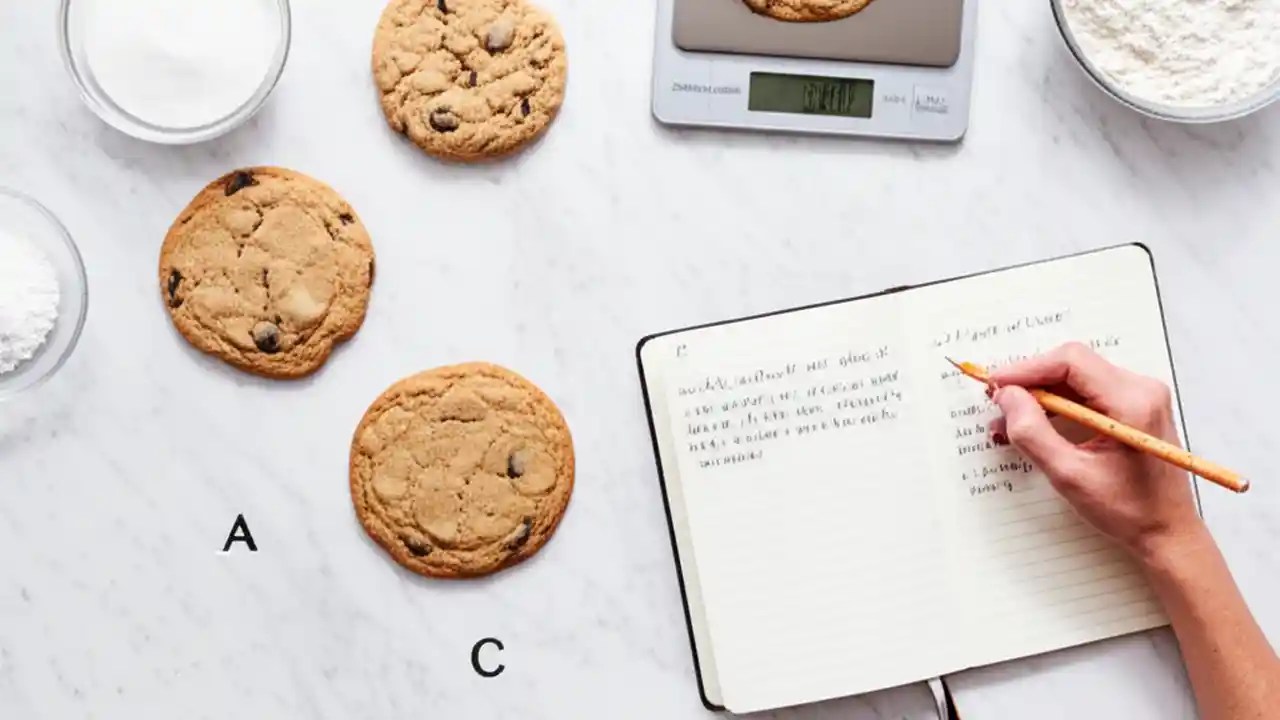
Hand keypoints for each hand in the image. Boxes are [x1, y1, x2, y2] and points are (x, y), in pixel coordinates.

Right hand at [987, 342, 1203, 563]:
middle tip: (998, 402)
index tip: (995, 384)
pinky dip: (1058, 403)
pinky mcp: (1135, 406)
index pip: (1071, 362)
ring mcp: (1141, 396)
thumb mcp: (1069, 475)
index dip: (1027, 369)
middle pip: (1073, 365)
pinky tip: (1036, 422)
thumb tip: (1006, 396)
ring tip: (1010, 418)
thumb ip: (1033, 432)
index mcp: (1133, 402)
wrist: (1168, 531)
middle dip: (1031, 381)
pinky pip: (1088, 391)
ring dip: (1041, 393)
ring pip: (1077, 377)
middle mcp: (1142, 390)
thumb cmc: (1127, 511)